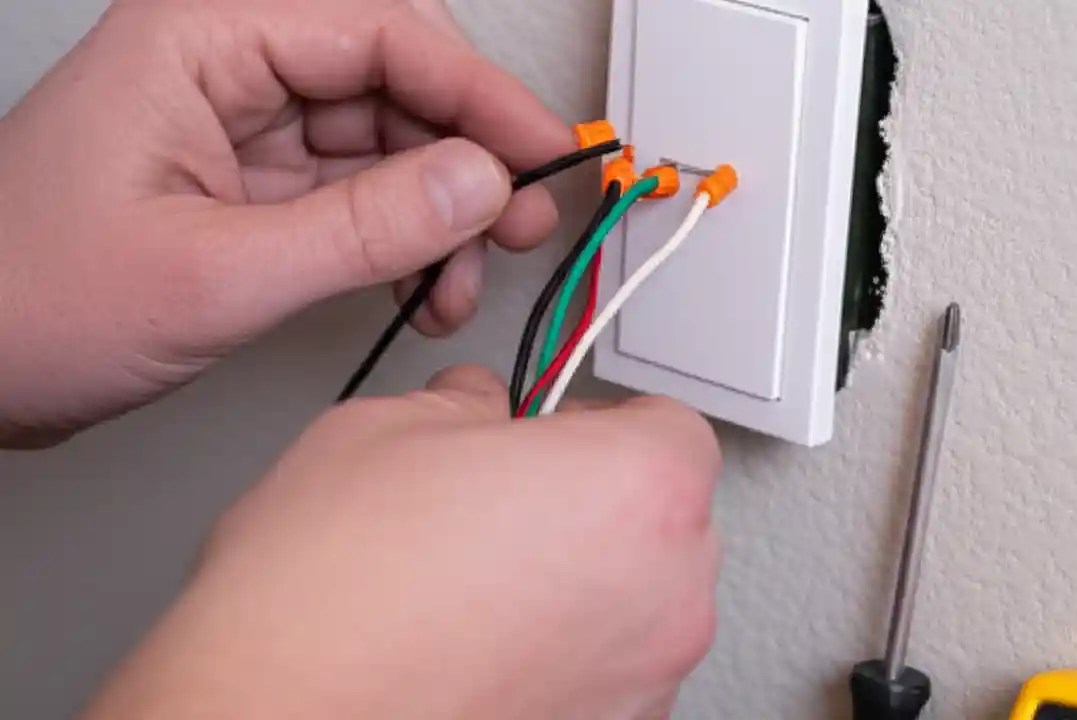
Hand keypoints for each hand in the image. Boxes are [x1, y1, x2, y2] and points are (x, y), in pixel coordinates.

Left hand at [0, 0, 572, 446]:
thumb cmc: (28, 302)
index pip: (381, 30)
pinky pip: (357, 189)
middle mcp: (225, 63)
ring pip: (386, 138)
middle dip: (468, 154)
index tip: (545, 151)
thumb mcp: (216, 274)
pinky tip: (420, 287)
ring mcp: (240, 122)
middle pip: (395, 78)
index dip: (480, 91)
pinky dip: (402, 238)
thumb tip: (479, 184)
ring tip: (462, 278)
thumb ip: (363, 228)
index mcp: (199, 37)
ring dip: (441, 210)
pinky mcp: (251, 179)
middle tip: (523, 222)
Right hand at [83, 367, 722, 719]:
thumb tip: (475, 408)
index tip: (553, 432)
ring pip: (634, 596)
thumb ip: (463, 402)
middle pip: (661, 514)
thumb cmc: (330, 599)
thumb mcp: (384, 428)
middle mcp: (669, 590)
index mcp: (639, 486)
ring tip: (476, 581)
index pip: (670, 424)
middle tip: (502, 500)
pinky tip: (479, 642)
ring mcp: (645, 678)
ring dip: (579, 578)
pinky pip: (607, 666)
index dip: (600, 420)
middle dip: (592, 498)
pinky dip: (562, 649)